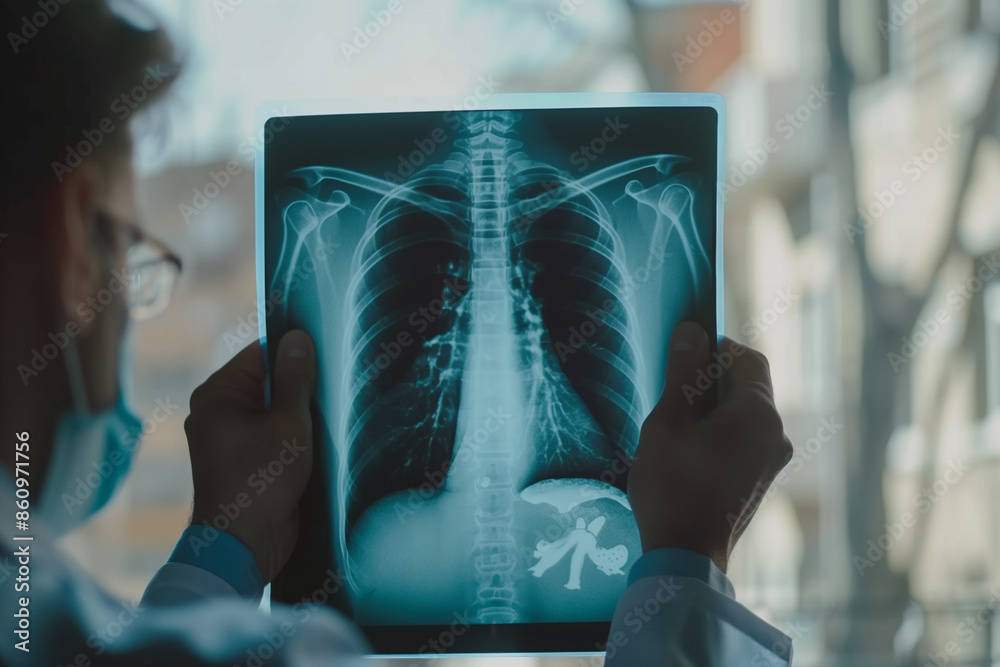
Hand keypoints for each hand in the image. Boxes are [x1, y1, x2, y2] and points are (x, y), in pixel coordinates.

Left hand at [184, 330, 315, 582]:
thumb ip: (296, 378)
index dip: (294, 352)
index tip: (326, 356)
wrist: (245, 546)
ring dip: (300, 414)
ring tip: (328, 416)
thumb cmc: (262, 479)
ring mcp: (230, 439)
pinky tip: (319, 440)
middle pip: (268, 381)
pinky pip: (273, 435)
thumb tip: (298, 338)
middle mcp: (217, 412)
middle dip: (300, 386)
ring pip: (274, 410)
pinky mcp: (246, 463)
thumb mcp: (289, 422)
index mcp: (218, 394)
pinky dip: (294, 436)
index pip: (260, 353)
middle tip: (333, 388)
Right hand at [628, 322, 792, 573]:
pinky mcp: (764, 479)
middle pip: (749, 385)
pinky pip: (747, 438)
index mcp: (758, 413)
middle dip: (713, 379)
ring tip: (678, 426)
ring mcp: (774, 459)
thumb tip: (693, 330)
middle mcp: (777, 433)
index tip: (684, 356)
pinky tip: (692, 450)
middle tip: (673, 394)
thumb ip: (683, 373)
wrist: (685, 556)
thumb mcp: (668, 422)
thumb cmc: (672, 486)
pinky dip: (724, 432)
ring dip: (717, 407)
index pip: (747, 357)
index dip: (716, 348)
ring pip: (747, 413)